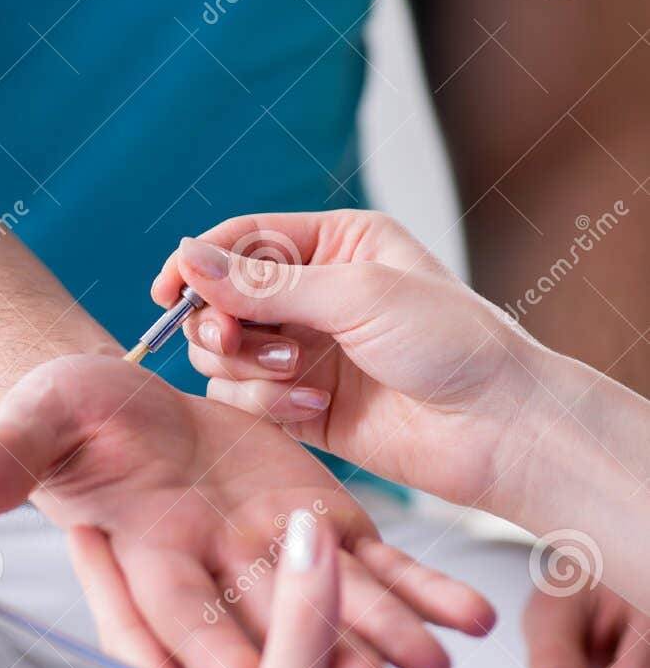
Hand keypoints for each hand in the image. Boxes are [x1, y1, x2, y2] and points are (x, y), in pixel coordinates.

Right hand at [0, 354, 494, 667]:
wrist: (128, 398)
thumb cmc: (70, 412)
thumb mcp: (40, 417)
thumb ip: (3, 456)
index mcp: (143, 553)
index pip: (168, 611)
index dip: (199, 645)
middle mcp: (212, 570)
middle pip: (264, 628)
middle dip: (311, 663)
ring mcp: (270, 554)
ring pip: (331, 605)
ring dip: (381, 636)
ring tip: (434, 664)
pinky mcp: (318, 528)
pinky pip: (376, 563)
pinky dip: (419, 589)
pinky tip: (468, 616)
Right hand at [153, 209, 545, 512]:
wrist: (499, 428)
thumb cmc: (452, 344)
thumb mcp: (357, 296)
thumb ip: (266, 283)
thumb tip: (189, 259)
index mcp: (336, 244)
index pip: (242, 240)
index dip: (198, 263)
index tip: (168, 292)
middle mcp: (316, 294)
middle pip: (222, 299)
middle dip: (220, 323)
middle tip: (232, 342)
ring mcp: (308, 351)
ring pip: (226, 354)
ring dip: (247, 367)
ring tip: (295, 375)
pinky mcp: (304, 406)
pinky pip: (248, 399)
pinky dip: (265, 405)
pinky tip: (311, 410)